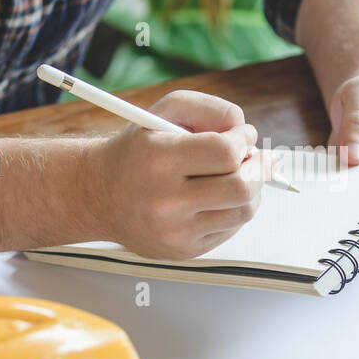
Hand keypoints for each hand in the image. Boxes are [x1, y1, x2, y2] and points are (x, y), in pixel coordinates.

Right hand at [86, 90, 274, 258]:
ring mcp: (176, 231)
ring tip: (239, 174)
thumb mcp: (164, 112)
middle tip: (254, 156)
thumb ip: (209, 108)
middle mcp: (165, 201)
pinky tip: (219, 196)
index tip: (243, 135)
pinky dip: (235, 208)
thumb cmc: (138, 150)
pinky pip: (231, 229)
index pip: (225, 153)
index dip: (244, 140)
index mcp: (158, 160)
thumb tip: (245, 128)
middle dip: (258, 167)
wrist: (100, 195)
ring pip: (243, 211)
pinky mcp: (184, 250)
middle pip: (241, 187)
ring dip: (253, 188)